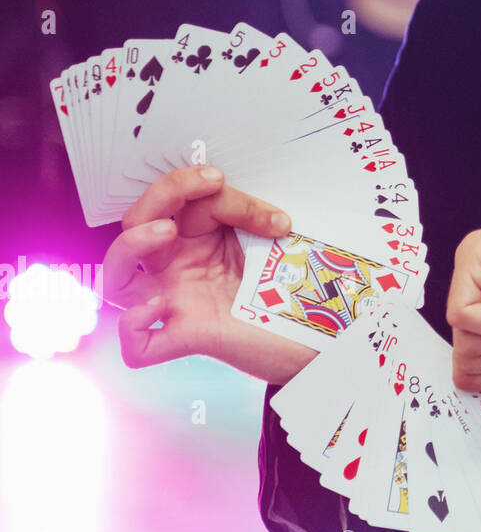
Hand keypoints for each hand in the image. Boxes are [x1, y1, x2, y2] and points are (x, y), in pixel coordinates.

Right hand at [104, 165, 314, 386]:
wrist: (311, 332)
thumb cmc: (288, 283)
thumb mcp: (269, 239)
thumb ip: (251, 218)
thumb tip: (247, 207)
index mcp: (196, 237)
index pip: (182, 200)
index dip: (210, 188)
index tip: (233, 185)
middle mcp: (179, 267)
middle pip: (136, 223)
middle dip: (165, 192)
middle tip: (211, 185)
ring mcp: (177, 303)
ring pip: (117, 279)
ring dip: (130, 246)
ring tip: (165, 231)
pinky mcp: (187, 338)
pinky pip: (137, 346)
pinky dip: (133, 328)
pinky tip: (158, 309)